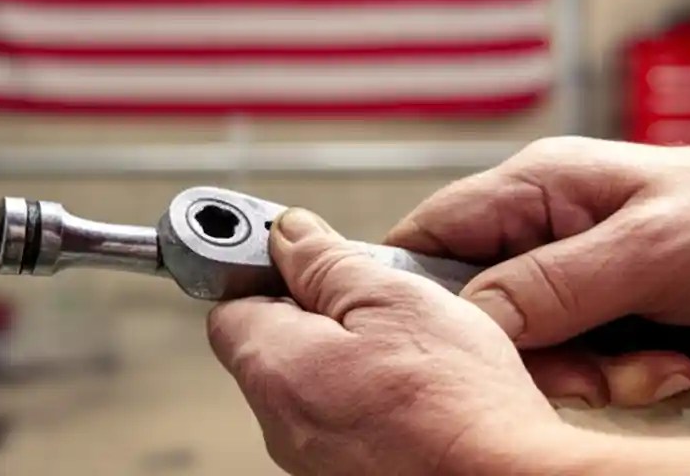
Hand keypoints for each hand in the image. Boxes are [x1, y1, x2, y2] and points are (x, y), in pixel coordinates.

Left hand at [208, 209, 573, 475]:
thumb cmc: (456, 406)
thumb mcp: (392, 298)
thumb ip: (326, 261)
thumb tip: (289, 236)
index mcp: (273, 369)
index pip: (233, 304)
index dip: (272, 272)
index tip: (309, 257)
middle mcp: (280, 424)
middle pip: (276, 346)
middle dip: (321, 314)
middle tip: (378, 302)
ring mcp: (313, 460)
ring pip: (316, 385)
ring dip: (353, 358)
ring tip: (411, 351)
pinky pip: (347, 423)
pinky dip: (375, 401)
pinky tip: (421, 393)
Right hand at [387, 135, 689, 409]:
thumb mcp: (645, 251)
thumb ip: (551, 284)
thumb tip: (472, 319)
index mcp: (531, 188)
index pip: (429, 237)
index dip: (425, 294)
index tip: (455, 346)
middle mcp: (539, 229)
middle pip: (484, 310)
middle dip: (543, 356)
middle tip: (600, 374)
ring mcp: (570, 271)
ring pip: (536, 346)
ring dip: (598, 374)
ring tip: (663, 367)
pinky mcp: (601, 308)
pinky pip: (582, 359)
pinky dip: (627, 376)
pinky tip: (679, 366)